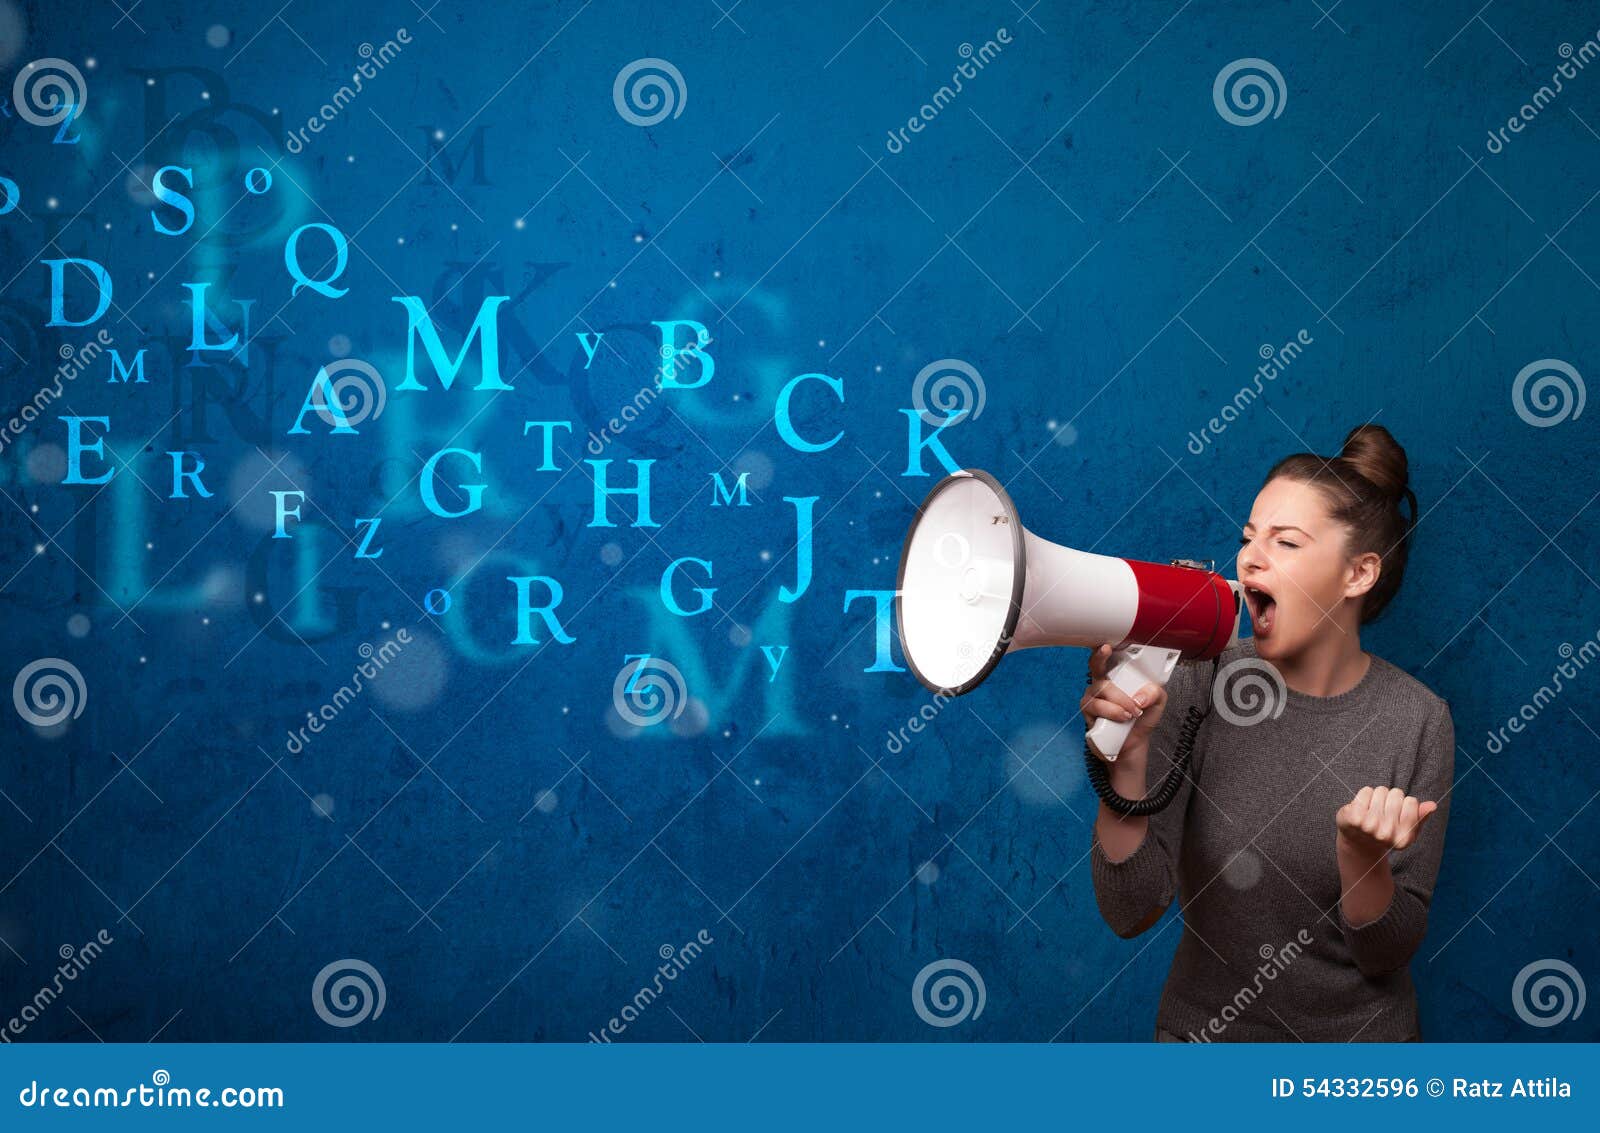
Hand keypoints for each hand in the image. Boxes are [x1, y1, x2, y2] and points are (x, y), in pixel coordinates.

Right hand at [1080, 643, 1167, 762]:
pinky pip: (1097, 708)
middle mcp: (1100, 685)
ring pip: (1101, 691)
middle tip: (1131, 695)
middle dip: (1109, 673)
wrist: (1133, 744)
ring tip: (1133, 714)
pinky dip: (1112, 713)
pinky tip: (1122, 720)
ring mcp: (1092, 698)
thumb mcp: (1157, 702)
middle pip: (1097, 670)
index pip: (1104, 659)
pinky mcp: (1087, 714)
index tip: (1106, 647)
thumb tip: (1139, 696)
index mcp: (1114, 677)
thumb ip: (1155, 692)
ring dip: (1120, 703)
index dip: (1101, 652)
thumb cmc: (1141, 719)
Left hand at [1335, 786, 1436, 858]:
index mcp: (1404, 838)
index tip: (1399, 813)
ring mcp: (1369, 826)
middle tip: (1384, 810)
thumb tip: (1432, 805)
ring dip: (1378, 795)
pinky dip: (1365, 794)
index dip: (1406, 803)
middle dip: (1392, 797)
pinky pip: (1366, 791)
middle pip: (1397, 794)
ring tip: (1374, 809)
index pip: (1412, 802)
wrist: (1358, 842)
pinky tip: (1363, 807)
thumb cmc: (1386, 831)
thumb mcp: (1406, 829)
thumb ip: (1420, 817)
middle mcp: (1387, 834)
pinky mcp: (1355, 817)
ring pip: (1381, 790)